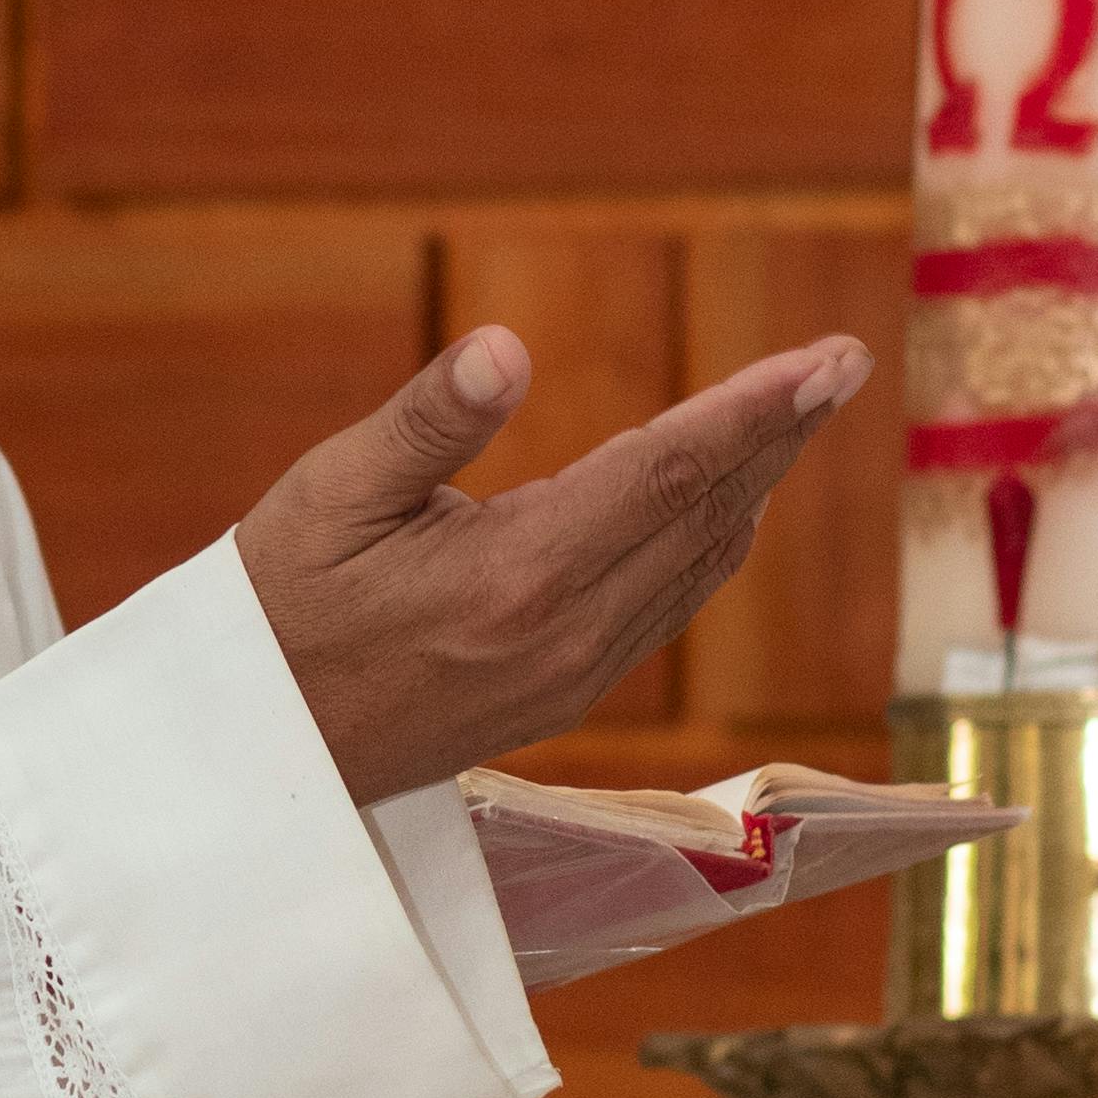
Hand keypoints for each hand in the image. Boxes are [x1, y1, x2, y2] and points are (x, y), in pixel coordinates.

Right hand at [236, 323, 875, 805]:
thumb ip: (426, 422)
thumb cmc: (275, 606)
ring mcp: (571, 675)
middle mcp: (564, 636)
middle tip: (844, 364)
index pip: (669, 473)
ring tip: (798, 411)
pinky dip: (711, 537)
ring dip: (754, 483)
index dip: (757, 410)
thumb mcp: (325, 496)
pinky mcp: (562, 695)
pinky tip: (725, 498)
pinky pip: (668, 604)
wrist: (252, 752)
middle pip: (706, 515)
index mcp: (514, 578)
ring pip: (699, 565)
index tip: (830, 361)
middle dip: (781, 433)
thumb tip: (508, 346)